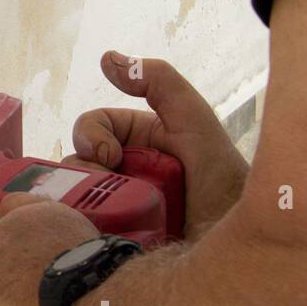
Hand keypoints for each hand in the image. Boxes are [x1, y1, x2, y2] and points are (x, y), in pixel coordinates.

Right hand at [62, 51, 247, 238]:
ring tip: (112, 215)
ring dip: (80, 200)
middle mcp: (124, 171)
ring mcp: (116, 206)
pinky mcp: (111, 238)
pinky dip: (79, 226)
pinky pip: (77, 227)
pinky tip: (101, 232)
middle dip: (85, 169)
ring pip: (70, 194)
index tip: (109, 156)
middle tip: (111, 187)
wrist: (236, 247)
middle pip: (76, 159)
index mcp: (139, 140)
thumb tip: (106, 58)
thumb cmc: (225, 186)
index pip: (94, 125)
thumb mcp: (196, 124)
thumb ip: (160, 83)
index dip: (92, 135)